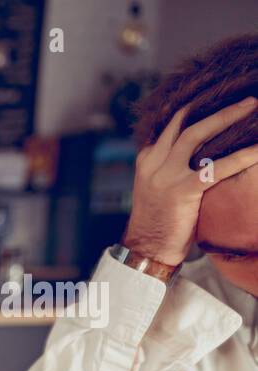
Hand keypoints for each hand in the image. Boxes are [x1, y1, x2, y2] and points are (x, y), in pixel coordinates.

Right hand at [123, 96, 257, 266]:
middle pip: (184, 122)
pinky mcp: (182, 191)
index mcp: (147, 159)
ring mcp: (166, 176)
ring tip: (251, 107)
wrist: (146, 250)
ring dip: (227, 116)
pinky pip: (216, 168)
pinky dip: (241, 156)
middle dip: (216, 107)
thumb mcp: (155, 187)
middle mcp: (154, 162)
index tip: (217, 98)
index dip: (195, 108)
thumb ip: (169, 167)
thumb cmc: (157, 222)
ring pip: (197, 134)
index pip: (171, 125)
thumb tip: (198, 154)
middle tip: (246, 100)